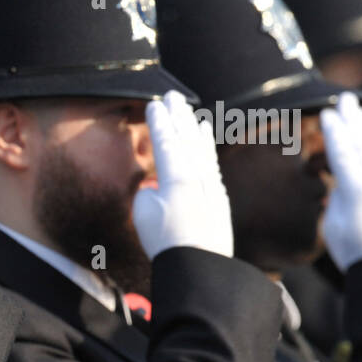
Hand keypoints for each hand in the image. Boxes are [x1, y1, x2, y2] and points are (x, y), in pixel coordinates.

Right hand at [133, 90, 233, 258]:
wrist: (200, 264)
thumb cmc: (166, 241)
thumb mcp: (143, 213)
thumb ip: (147, 191)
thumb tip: (155, 186)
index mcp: (175, 177)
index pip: (165, 142)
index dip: (159, 122)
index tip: (154, 105)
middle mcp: (196, 176)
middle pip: (186, 139)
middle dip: (178, 117)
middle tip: (172, 97)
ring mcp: (210, 185)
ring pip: (201, 149)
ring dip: (194, 128)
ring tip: (189, 112)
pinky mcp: (217, 197)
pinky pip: (210, 162)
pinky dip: (206, 147)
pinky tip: (204, 138)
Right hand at [321, 92, 361, 270]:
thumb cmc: (356, 253)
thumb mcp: (333, 224)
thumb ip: (337, 196)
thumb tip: (340, 181)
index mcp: (357, 190)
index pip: (344, 152)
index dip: (335, 133)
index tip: (327, 115)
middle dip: (355, 121)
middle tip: (345, 100)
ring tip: (359, 114)